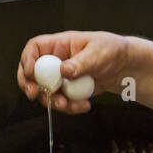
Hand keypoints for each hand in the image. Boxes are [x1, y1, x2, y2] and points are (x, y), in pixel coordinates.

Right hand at [16, 30, 130, 114]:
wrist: (125, 68)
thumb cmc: (112, 51)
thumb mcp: (98, 52)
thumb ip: (81, 62)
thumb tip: (63, 70)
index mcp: (59, 45)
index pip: (35, 48)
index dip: (27, 59)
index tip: (30, 73)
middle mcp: (56, 61)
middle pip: (31, 71)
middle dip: (29, 84)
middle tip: (35, 94)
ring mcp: (60, 78)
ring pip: (45, 91)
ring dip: (53, 101)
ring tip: (68, 104)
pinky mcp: (68, 91)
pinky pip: (61, 102)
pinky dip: (69, 107)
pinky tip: (84, 105)